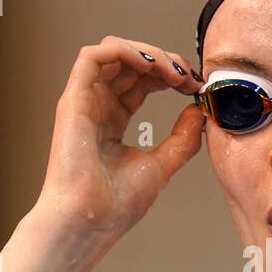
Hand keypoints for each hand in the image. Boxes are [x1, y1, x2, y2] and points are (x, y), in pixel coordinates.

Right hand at [35, 35, 204, 240]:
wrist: (90, 221)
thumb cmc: (115, 204)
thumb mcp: (162, 165)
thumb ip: (183, 138)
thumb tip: (199, 111)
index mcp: (114, 120)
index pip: (142, 81)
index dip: (170, 76)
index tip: (195, 86)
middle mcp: (98, 107)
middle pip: (131, 63)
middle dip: (166, 62)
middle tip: (190, 77)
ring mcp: (84, 101)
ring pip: (114, 52)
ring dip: (148, 54)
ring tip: (173, 71)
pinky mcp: (72, 100)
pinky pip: (91, 57)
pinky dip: (123, 51)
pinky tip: (149, 66)